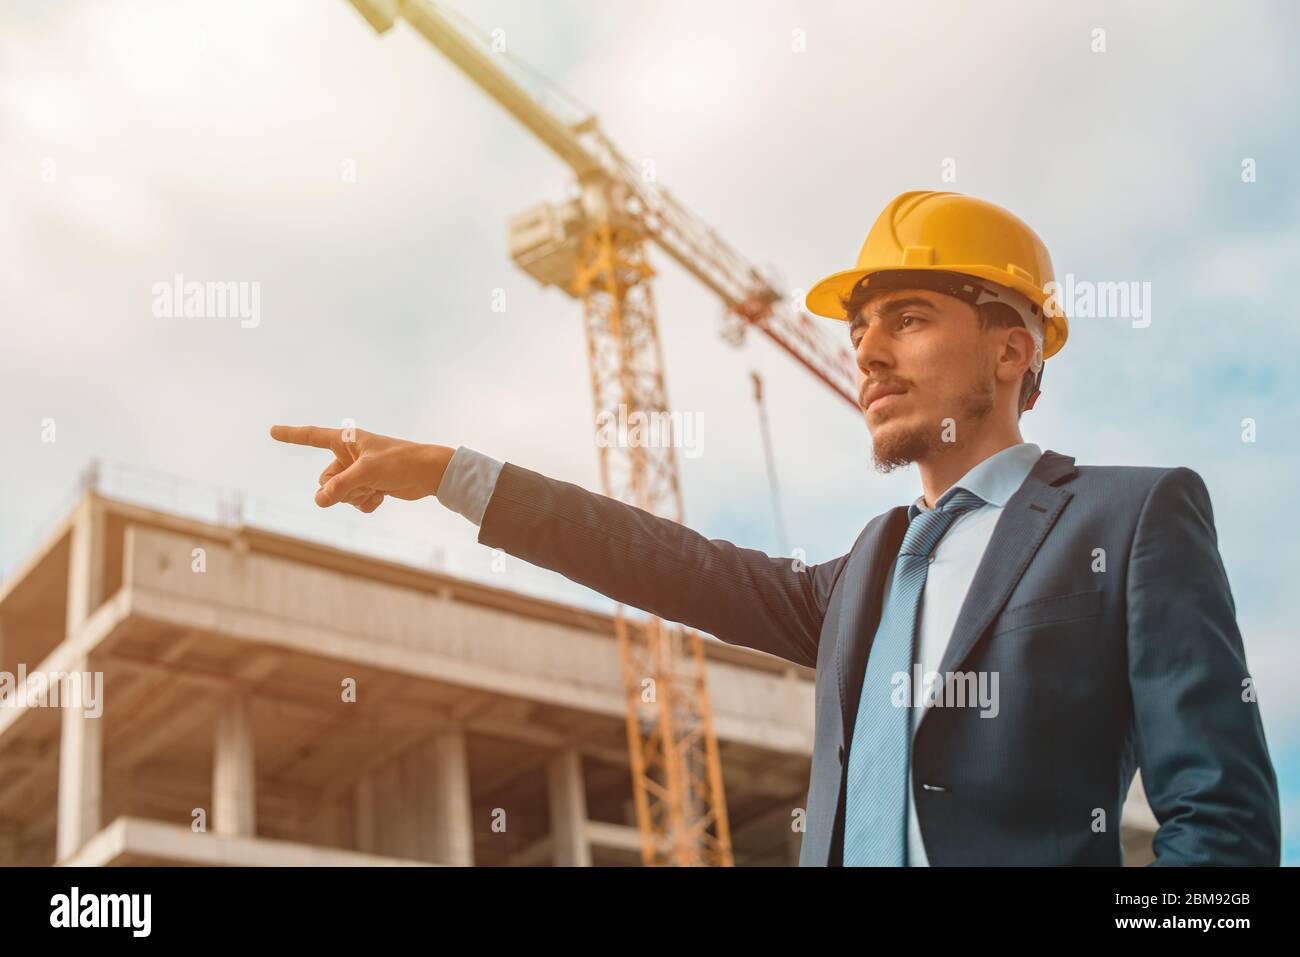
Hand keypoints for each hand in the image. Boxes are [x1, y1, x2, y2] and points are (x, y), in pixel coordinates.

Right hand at [269, 424, 453, 511]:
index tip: (272, 431)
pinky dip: (366, 502)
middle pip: (325, 479)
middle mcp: (350, 455)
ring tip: (376, 488)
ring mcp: (359, 472)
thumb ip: (340, 486)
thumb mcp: (366, 473)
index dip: (292, 435)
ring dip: (355, 496)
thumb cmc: (399, 462)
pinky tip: (382, 497)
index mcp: (346, 440)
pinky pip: (355, 501)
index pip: (312, 437)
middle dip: (339, 489)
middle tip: (360, 485)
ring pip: (340, 493)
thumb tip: (319, 500)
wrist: (429, 474)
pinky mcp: (371, 486)